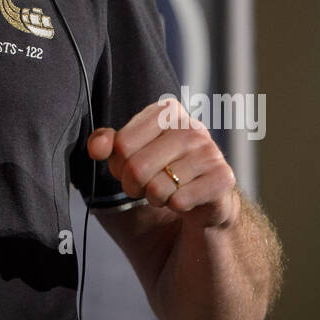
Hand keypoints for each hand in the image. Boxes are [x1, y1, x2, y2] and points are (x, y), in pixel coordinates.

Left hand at [87, 97, 238, 228]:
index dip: (119, 165)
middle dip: (134, 187)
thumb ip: (107, 145)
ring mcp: (210, 151)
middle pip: (136, 167)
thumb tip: (96, 147)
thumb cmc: (161, 172)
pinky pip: (179, 201)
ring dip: (157, 198)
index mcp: (167, 111)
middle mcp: (191, 126)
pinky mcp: (223, 178)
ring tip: (170, 191)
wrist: (202, 202)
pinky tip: (187, 199)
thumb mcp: (128, 155)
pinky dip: (176, 207)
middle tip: (146, 186)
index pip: (121, 144)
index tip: (132, 167)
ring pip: (157, 187)